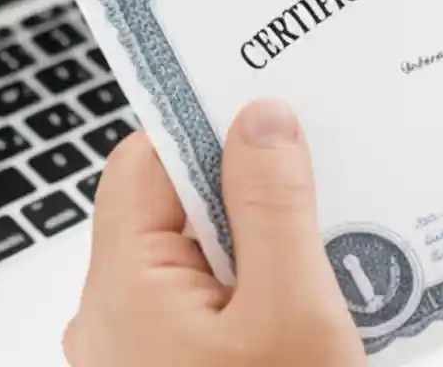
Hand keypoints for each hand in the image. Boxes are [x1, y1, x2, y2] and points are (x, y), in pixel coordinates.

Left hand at [64, 100, 365, 366]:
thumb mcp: (295, 312)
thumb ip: (274, 208)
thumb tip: (261, 120)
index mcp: (123, 291)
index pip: (146, 161)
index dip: (207, 124)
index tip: (268, 100)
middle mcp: (112, 318)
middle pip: (174, 208)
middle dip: (250, 185)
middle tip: (320, 171)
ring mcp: (138, 350)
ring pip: (198, 256)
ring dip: (261, 241)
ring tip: (330, 240)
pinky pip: (207, 301)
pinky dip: (256, 286)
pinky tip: (312, 292)